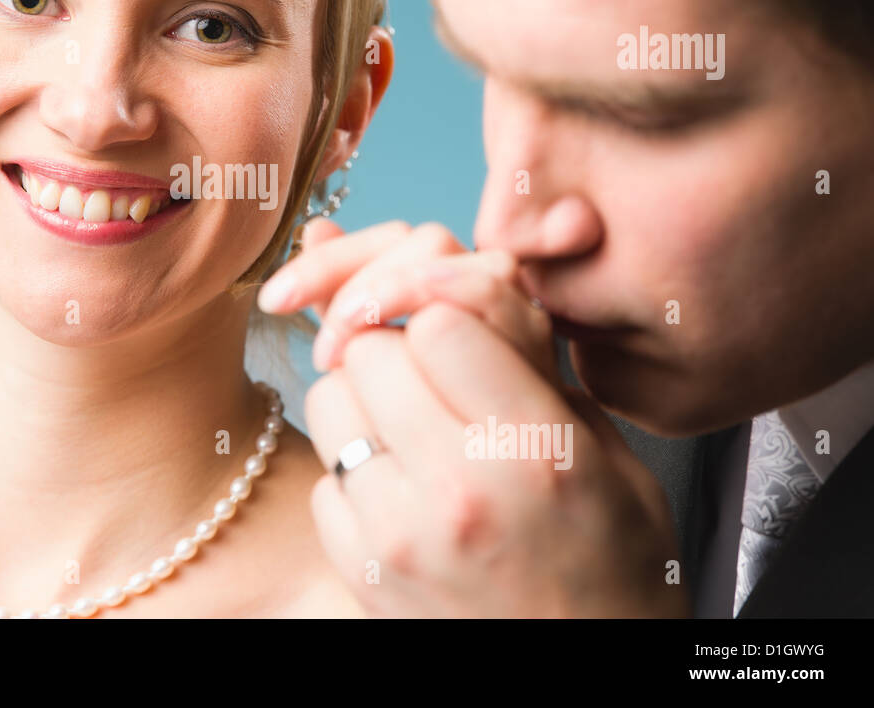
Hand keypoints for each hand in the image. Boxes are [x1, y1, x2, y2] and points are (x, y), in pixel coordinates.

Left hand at [258, 218, 689, 616]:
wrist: (585, 674)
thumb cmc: (612, 559)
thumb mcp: (603, 449)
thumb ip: (527, 358)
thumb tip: (445, 266)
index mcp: (534, 449)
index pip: (441, 320)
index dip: (443, 312)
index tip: (453, 330)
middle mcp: (458, 488)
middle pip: (371, 349)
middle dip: (394, 342)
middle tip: (426, 375)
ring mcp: (398, 534)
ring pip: (328, 400)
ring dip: (360, 397)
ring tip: (409, 428)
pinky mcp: (360, 571)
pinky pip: (320, 476)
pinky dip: (350, 470)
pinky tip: (399, 491)